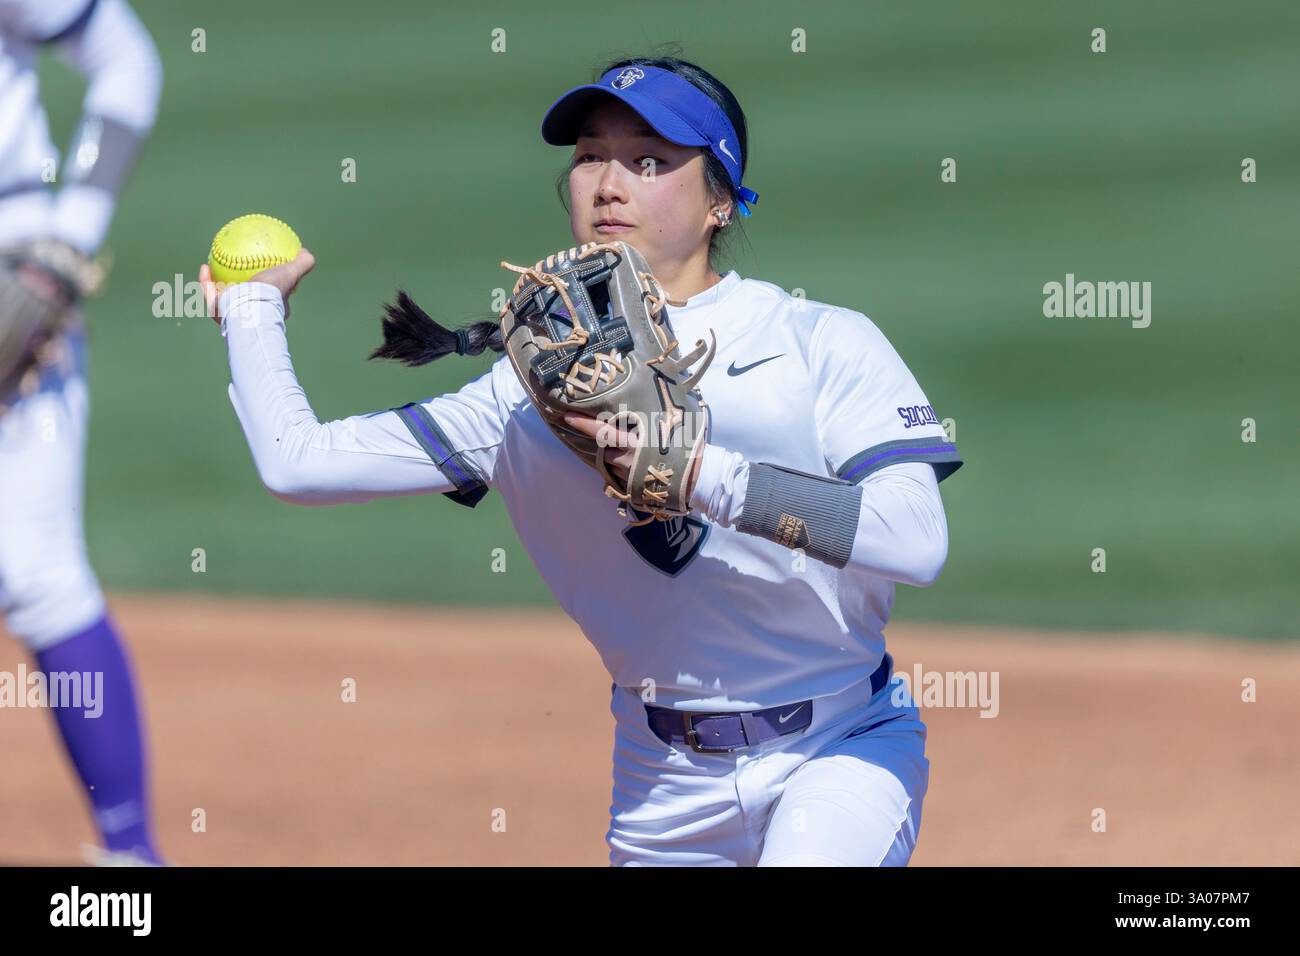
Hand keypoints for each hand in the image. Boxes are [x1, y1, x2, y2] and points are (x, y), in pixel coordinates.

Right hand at [199, 248, 315, 325]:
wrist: (250, 308)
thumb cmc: (271, 292)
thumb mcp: (291, 274)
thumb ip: (302, 264)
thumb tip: (306, 252)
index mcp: (270, 308)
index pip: (272, 297)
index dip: (270, 286)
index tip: (266, 272)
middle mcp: (251, 313)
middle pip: (245, 298)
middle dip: (241, 286)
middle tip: (237, 269)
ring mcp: (233, 314)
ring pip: (223, 298)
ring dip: (217, 284)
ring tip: (213, 266)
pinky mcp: (217, 311)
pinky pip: (209, 294)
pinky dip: (206, 281)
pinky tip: (204, 267)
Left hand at [562, 411, 706, 500]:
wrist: (700, 480)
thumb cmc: (688, 450)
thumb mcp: (669, 429)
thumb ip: (651, 422)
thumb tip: (648, 407)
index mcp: (634, 444)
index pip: (602, 432)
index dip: (583, 424)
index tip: (567, 417)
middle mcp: (627, 461)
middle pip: (603, 451)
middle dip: (604, 445)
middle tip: (608, 436)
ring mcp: (628, 478)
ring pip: (611, 465)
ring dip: (614, 459)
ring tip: (628, 454)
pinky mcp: (633, 490)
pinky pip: (620, 479)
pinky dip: (622, 472)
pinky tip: (633, 469)